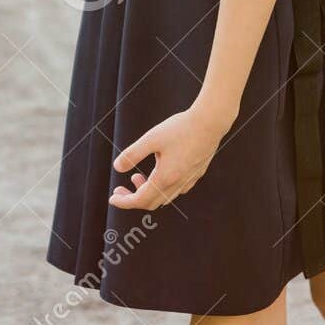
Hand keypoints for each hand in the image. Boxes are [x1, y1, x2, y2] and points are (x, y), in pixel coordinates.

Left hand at [108, 100, 235, 211]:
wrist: (211, 122)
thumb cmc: (180, 128)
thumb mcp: (151, 138)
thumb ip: (133, 154)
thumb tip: (117, 167)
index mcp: (165, 178)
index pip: (140, 200)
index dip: (124, 202)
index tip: (112, 198)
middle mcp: (178, 183)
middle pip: (151, 202)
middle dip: (133, 198)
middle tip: (120, 188)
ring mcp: (189, 180)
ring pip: (164, 198)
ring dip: (147, 192)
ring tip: (136, 177)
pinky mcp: (196, 174)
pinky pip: (176, 190)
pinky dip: (162, 188)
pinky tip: (159, 173)